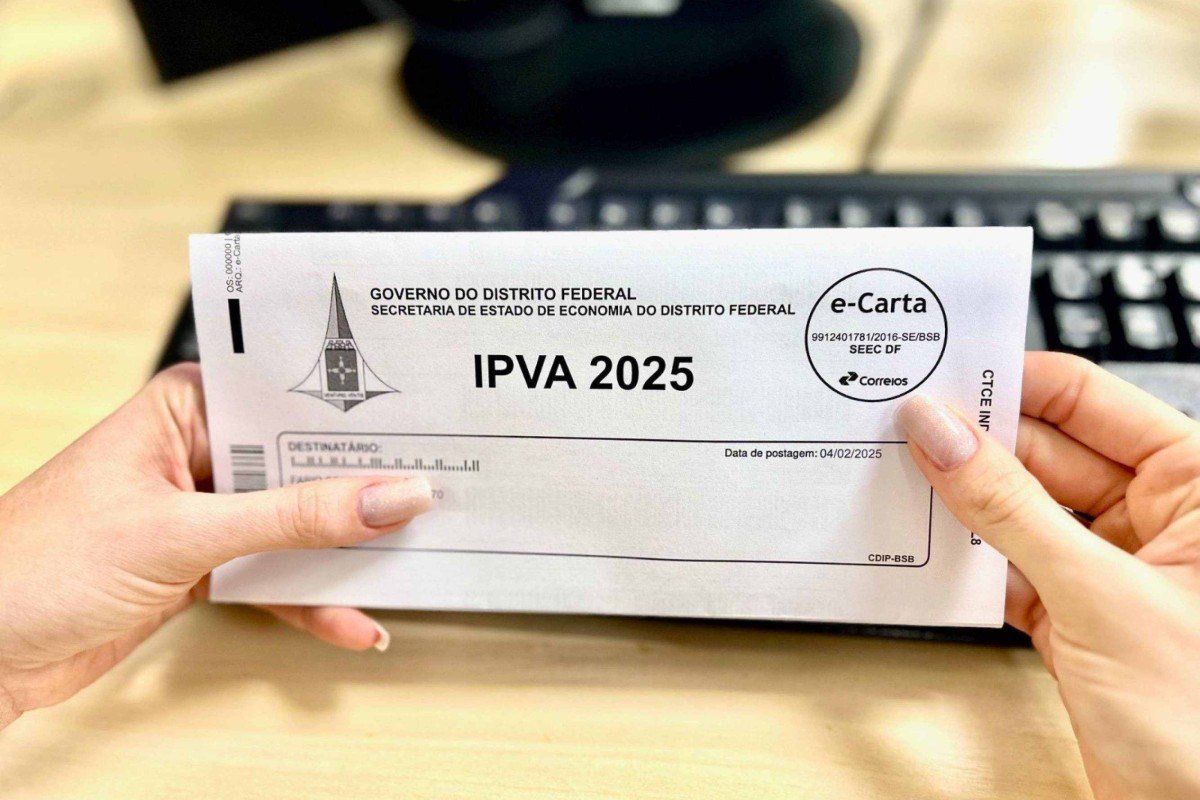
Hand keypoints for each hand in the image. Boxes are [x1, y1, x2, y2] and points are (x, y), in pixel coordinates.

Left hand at [0, 364, 432, 728]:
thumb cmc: (37, 563)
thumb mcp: (183, 533)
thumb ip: (293, 519)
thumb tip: (388, 496)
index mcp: (185, 410)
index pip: (287, 397)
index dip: (355, 414)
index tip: (423, 427)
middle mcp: (199, 453)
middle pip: (303, 464)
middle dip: (364, 490)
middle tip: (437, 498)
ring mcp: (204, 513)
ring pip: (297, 525)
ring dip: (345, 554)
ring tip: (412, 565)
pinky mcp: (203, 566)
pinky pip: (275, 576)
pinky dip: (311, 601)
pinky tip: (351, 621)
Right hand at [897, 352, 1199, 799]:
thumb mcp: (1100, 597)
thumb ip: (1009, 508)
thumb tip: (941, 431)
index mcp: (1199, 486)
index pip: (1088, 401)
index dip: (1012, 384)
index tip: (939, 380)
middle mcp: (1163, 519)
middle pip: (1047, 453)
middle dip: (974, 445)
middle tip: (900, 432)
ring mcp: (1118, 570)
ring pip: (1023, 510)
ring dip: (966, 506)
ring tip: (902, 482)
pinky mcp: (1082, 619)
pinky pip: (1012, 566)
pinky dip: (971, 564)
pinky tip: (929, 551)